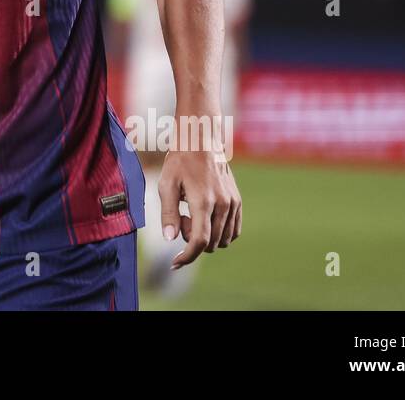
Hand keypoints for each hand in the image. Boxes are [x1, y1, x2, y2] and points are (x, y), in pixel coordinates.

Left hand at [159, 146, 241, 268]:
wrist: (201, 140)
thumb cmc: (179, 162)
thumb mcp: (166, 185)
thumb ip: (169, 214)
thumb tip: (170, 240)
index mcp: (203, 202)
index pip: (199, 241)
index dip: (187, 257)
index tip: (175, 263)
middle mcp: (222, 205)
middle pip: (210, 243)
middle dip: (192, 239)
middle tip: (181, 217)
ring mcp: (233, 203)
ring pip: (223, 240)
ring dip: (207, 236)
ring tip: (193, 213)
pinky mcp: (238, 201)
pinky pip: (233, 231)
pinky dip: (220, 233)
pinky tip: (206, 217)